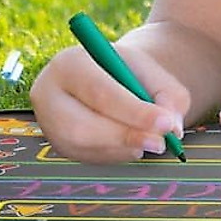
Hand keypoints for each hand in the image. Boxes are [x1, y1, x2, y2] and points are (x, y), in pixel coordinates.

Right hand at [29, 37, 188, 163]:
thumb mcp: (152, 71)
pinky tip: (134, 144)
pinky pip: (86, 158)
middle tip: (160, 142)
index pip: (100, 91)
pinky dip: (116, 155)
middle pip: (81, 126)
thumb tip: (172, 127)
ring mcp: (48, 123)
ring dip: (123, 148)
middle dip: (125, 136)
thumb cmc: (130, 72)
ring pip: (84, 147)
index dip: (134, 111)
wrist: (107, 76)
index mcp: (69, 62)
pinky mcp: (56, 144)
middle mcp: (48, 93)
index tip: (165, 124)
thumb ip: (168, 94)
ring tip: (152, 141)